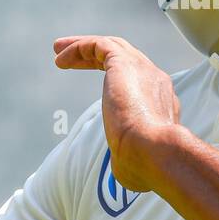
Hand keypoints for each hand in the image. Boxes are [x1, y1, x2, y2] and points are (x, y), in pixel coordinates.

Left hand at [53, 35, 179, 191]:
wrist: (155, 151)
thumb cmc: (145, 165)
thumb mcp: (135, 163)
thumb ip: (129, 160)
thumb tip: (124, 174)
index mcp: (160, 102)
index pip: (138, 81)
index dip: (112, 78)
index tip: (95, 87)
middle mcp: (154, 80)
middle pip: (124, 57)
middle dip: (96, 55)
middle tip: (69, 56)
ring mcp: (141, 69)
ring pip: (110, 46)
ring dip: (83, 46)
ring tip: (57, 49)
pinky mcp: (124, 63)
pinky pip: (99, 45)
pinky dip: (79, 48)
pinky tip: (59, 60)